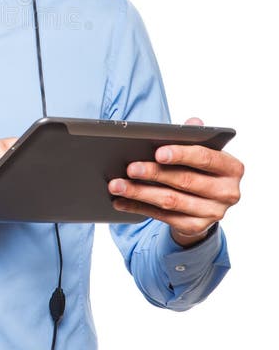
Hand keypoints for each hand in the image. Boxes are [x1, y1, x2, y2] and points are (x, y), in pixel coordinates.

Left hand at [108, 117, 243, 245]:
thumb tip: (192, 122)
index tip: (157, 152)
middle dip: (154, 173)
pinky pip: (163, 217)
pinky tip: (121, 201)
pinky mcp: (196, 227)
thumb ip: (195, 136)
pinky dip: (138, 207)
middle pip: (184, 181)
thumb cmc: (199, 168)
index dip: (181, 154)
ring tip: (117, 185)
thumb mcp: (199, 150)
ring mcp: (213, 213)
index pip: (205, 158)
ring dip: (140, 192)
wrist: (205, 202)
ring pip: (170, 201)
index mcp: (231, 168)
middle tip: (129, 168)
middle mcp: (228, 192)